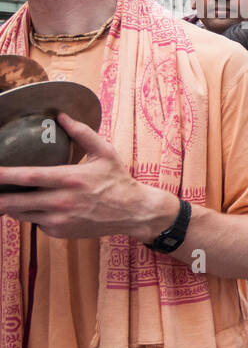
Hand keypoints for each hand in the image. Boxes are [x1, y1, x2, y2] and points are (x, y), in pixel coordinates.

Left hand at [0, 113, 176, 240]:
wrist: (134, 212)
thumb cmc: (118, 181)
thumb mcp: (105, 153)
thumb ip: (82, 133)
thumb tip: (61, 116)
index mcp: (71, 179)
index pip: (29, 177)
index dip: (5, 175)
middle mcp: (62, 202)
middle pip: (16, 202)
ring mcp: (60, 219)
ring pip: (21, 214)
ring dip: (10, 205)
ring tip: (5, 196)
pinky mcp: (60, 231)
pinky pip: (35, 222)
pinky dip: (30, 214)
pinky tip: (36, 206)